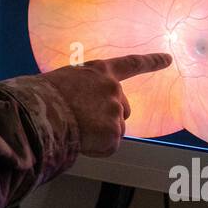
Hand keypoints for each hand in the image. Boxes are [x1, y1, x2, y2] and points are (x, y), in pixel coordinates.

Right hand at [40, 53, 171, 156]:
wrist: (39, 114)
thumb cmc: (42, 97)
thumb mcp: (64, 81)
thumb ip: (83, 89)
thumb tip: (81, 107)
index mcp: (99, 71)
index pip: (131, 64)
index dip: (151, 62)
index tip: (168, 59)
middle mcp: (112, 89)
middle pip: (123, 110)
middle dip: (109, 119)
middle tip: (82, 123)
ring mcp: (115, 110)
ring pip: (113, 130)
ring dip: (99, 135)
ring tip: (75, 130)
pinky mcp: (113, 132)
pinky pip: (107, 147)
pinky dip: (95, 149)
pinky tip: (79, 141)